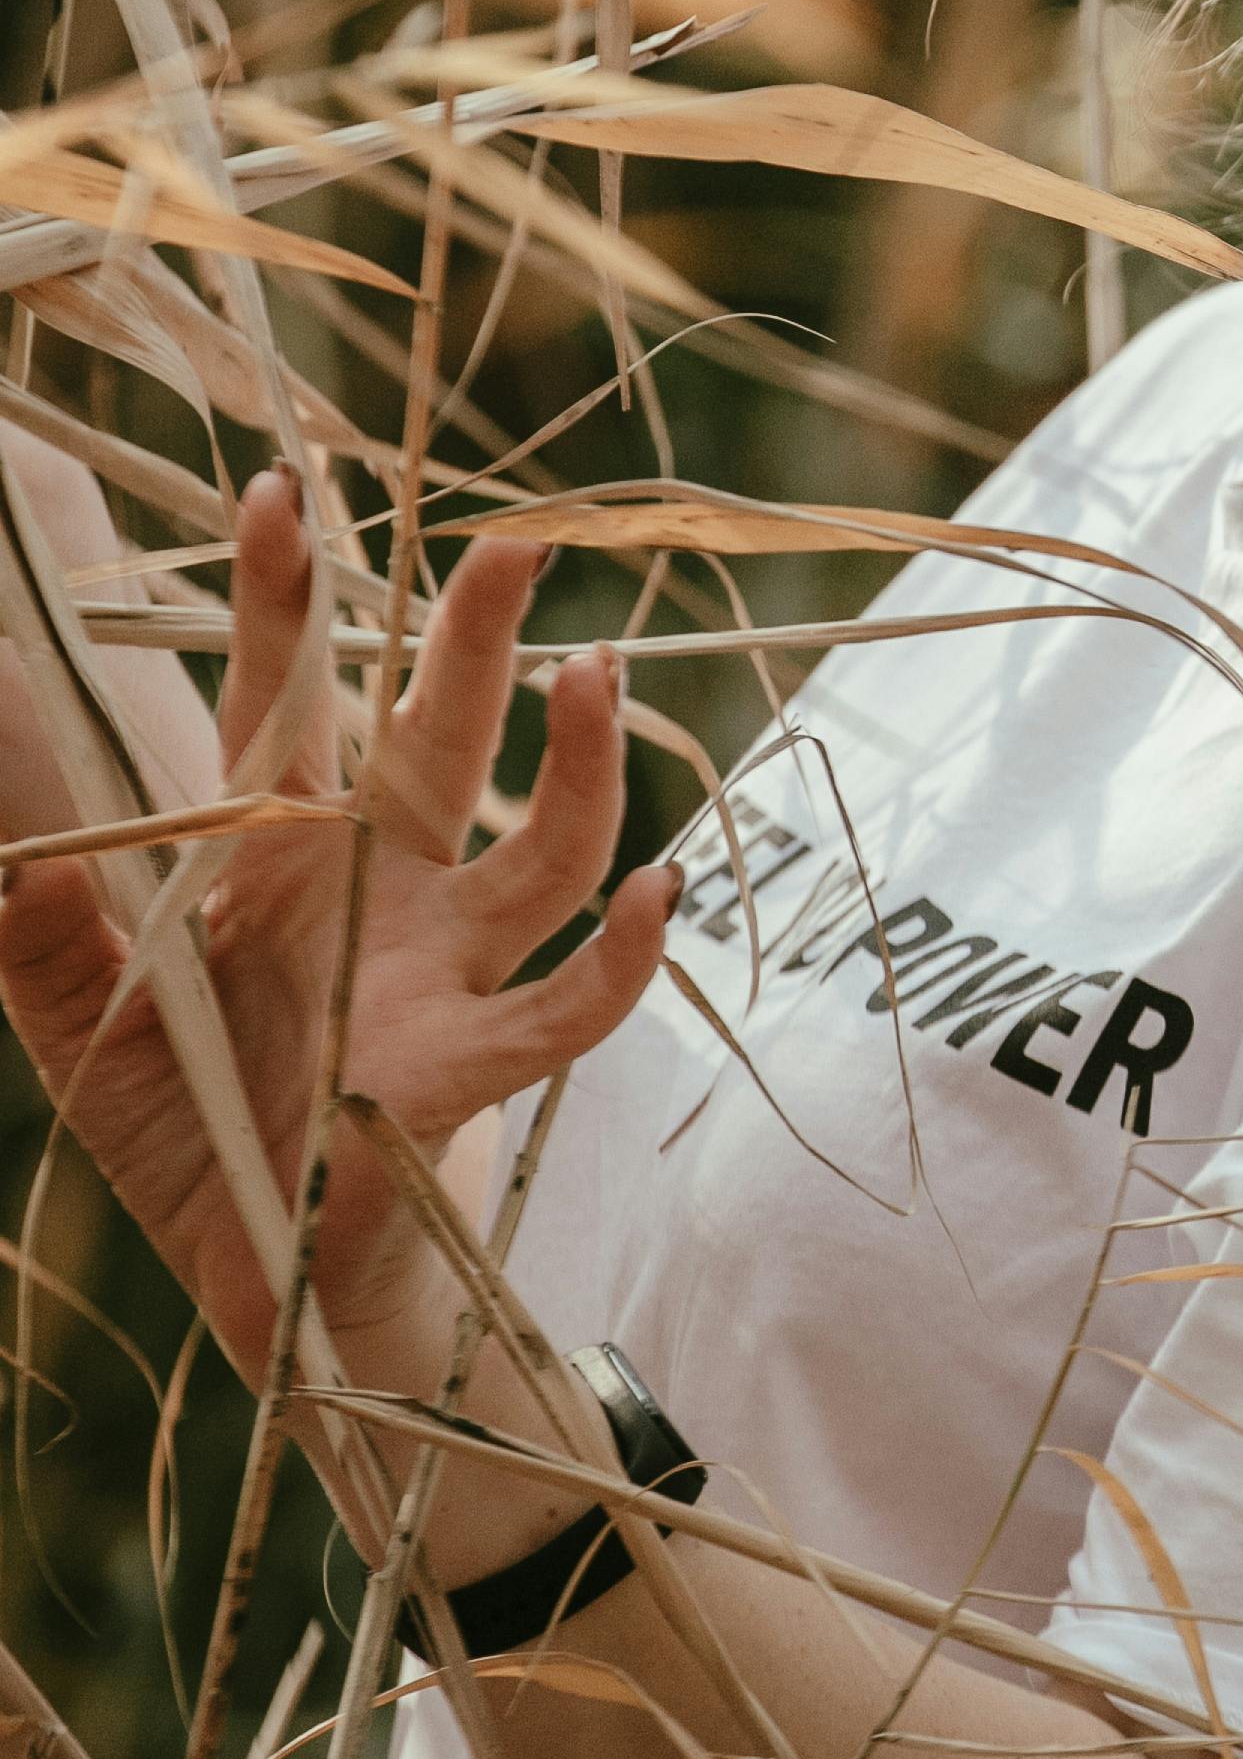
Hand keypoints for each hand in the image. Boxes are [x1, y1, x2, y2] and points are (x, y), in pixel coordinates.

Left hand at [0, 474, 673, 1388]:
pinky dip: (623, 959)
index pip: (285, 704)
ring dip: (582, 767)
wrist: (252, 1268)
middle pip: (447, 739)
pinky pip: (568, 1009)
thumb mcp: (78, 1019)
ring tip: (593, 674)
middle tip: (516, 539)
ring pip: (544, 853)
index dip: (284, 603)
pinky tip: (662, 894)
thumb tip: (21, 833)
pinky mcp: (467, 1067)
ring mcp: (441, 970)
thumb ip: (40, 930)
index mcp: (282, 854)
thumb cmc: (184, 1119)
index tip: (282, 490)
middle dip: (481, 636)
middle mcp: (382, 889)